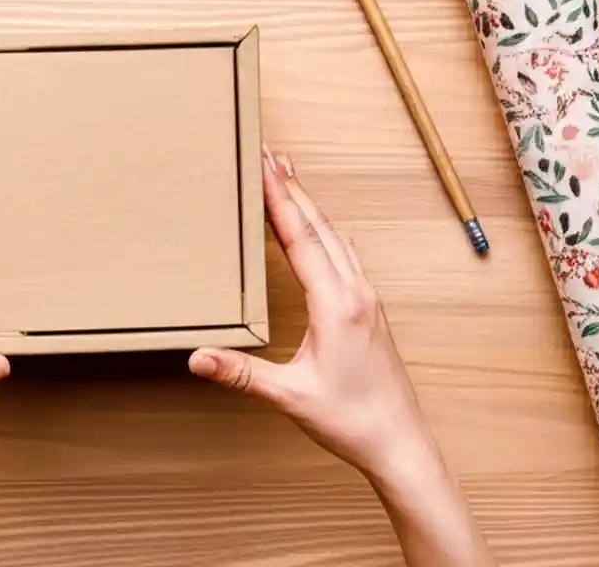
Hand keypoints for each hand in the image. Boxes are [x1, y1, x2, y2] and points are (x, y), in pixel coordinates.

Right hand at [188, 147, 432, 478]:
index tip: (263, 165)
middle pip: (320, 227)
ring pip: (335, 238)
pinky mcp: (370, 311)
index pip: (301, 238)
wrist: (401, 444)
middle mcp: (357, 293)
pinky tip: (319, 231)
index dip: (278, 199)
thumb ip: (241, 374)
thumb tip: (198, 358)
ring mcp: (367, 300)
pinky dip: (324, 231)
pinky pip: (345, 256)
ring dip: (309, 206)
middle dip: (292, 188)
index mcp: (337, 304)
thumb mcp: (289, 397)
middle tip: (270, 154)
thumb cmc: (353, 421)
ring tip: (289, 179)